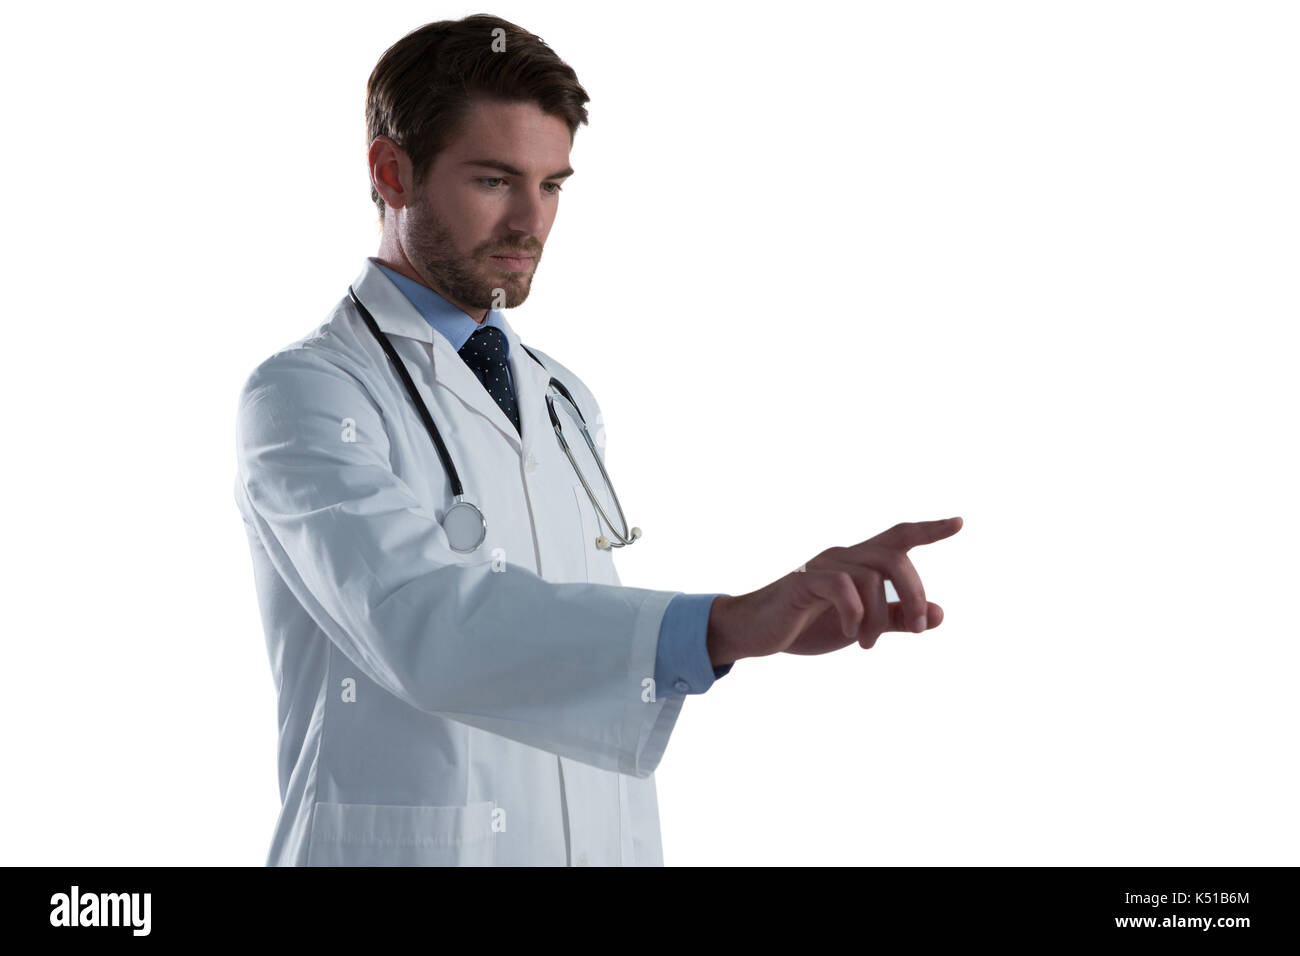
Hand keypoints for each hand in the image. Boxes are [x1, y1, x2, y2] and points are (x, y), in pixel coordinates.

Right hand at [705, 517, 962, 663]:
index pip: (898, 537)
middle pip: (895, 555)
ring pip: (872, 576)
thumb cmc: (804, 625)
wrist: (753, 632)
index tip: (960, 522)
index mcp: (857, 564)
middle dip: (915, 592)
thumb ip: (896, 620)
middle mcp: (843, 557)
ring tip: (868, 646)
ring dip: (881, 617)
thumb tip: (939, 614)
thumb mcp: (860, 626)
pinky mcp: (803, 582)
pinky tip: (849, 634)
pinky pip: (842, 586)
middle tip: (919, 629)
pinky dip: (854, 613)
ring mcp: (822, 567)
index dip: (929, 530)